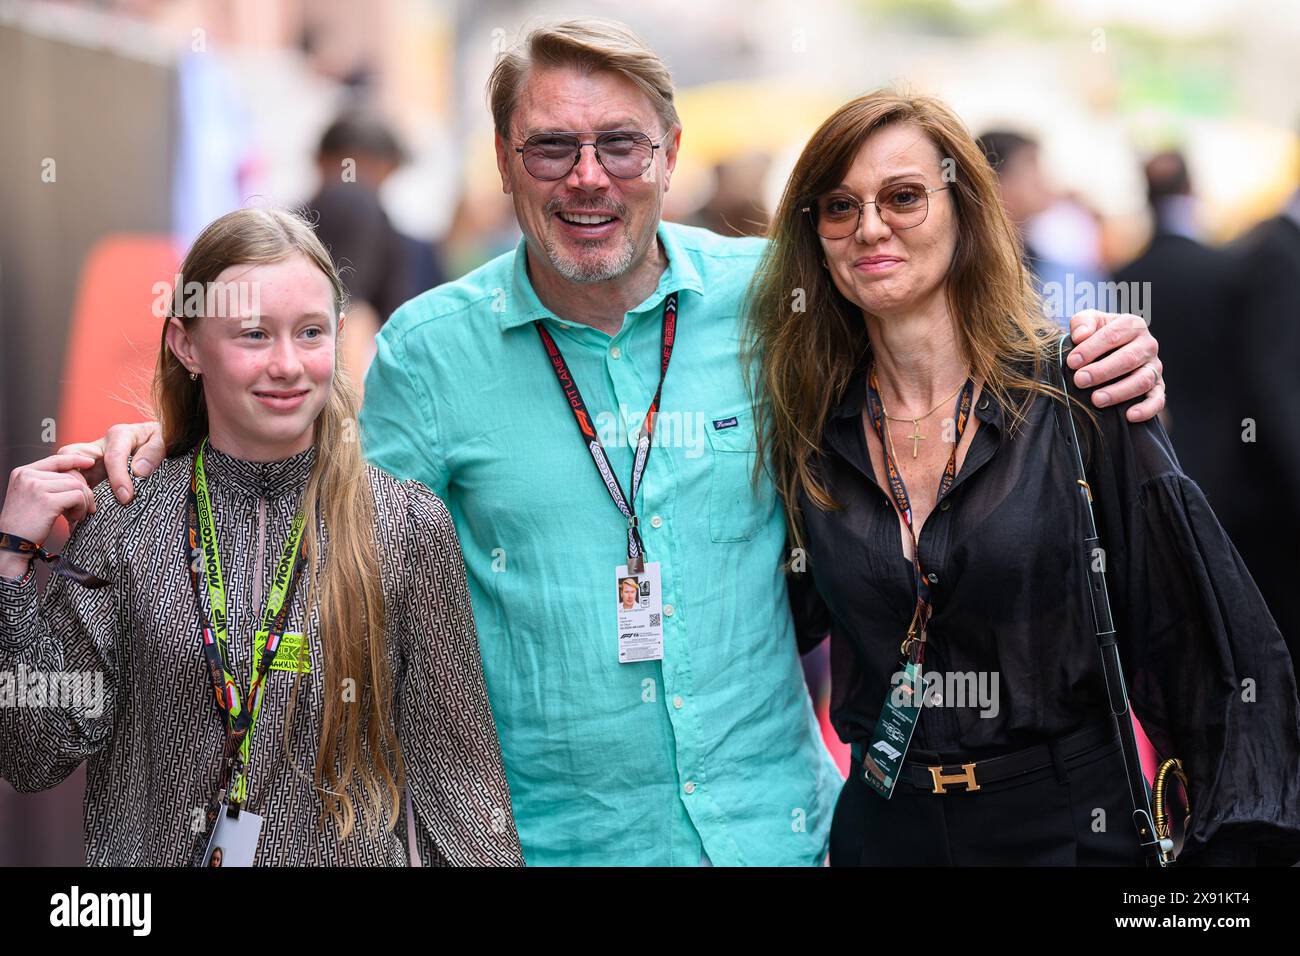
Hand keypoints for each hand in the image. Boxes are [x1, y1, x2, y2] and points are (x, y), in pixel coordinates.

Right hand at [0, 454, 97, 577]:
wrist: (11, 543)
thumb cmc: (24, 523)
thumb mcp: (30, 496)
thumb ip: (46, 483)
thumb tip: (75, 475)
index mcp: (23, 472)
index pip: (55, 459)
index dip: (75, 460)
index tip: (90, 462)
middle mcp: (27, 476)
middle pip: (71, 475)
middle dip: (83, 491)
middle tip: (83, 508)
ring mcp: (36, 486)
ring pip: (77, 485)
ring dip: (83, 502)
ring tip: (76, 515)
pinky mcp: (47, 500)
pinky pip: (78, 497)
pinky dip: (82, 508)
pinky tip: (75, 518)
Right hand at [58, 422, 164, 504]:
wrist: (160, 442)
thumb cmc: (162, 439)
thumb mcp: (164, 439)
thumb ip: (154, 452)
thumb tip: (139, 471)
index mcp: (119, 435)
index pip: (113, 456)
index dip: (118, 478)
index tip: (126, 497)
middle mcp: (100, 447)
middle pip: (72, 455)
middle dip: (75, 478)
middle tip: (90, 503)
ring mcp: (92, 462)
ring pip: (68, 471)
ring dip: (70, 490)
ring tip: (82, 513)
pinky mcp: (90, 475)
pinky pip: (74, 485)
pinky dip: (74, 499)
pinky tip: (80, 516)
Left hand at [1066, 310, 1163, 421]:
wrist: (1111, 350)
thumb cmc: (1098, 335)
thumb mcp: (1089, 322)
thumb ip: (1082, 322)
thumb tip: (1080, 336)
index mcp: (1132, 325)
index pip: (1113, 336)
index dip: (1091, 349)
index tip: (1072, 362)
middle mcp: (1148, 345)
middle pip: (1128, 359)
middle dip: (1102, 371)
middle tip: (1080, 380)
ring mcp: (1154, 367)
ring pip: (1142, 380)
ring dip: (1119, 392)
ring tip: (1096, 399)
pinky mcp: (1158, 387)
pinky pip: (1158, 399)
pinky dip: (1146, 409)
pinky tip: (1129, 415)